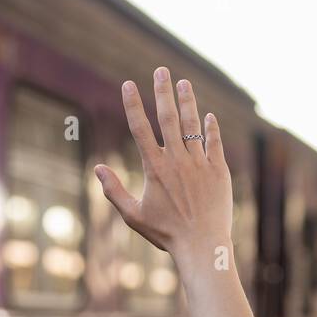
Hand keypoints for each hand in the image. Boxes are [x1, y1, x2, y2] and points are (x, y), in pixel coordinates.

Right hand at [94, 67, 233, 271]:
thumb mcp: (133, 215)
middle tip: (161, 70)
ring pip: (193, 125)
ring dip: (188, 102)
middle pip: (168, 118)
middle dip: (163, 92)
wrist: (202, 246)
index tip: (128, 84)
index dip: (133, 104)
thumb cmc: (165, 234)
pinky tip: (208, 116)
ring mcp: (200, 164)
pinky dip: (211, 128)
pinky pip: (214, 143)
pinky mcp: (219, 171)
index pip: (140, 128)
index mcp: (155, 168)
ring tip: (184, 83)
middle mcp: (177, 161)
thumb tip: (97, 168)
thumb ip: (114, 190)